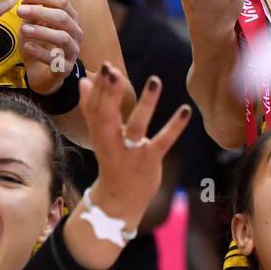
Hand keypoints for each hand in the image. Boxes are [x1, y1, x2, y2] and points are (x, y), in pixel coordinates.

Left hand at [16, 0, 83, 95]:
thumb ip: (31, 13)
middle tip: (20, 11)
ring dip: (42, 32)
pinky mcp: (65, 68)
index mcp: (69, 18)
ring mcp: (72, 51)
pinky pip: (55, 60)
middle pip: (63, 17)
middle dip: (40, 12)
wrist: (40, 72)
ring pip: (63, 38)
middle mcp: (75, 33)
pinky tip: (27, 47)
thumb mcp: (32, 25)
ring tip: (23, 30)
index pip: (62, 1)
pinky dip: (39, 52)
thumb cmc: (38, 44)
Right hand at [81, 63, 191, 229]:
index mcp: (99, 134)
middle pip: (106, 116)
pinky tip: (185, 110)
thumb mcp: (100, 136)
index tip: (105, 66)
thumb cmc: (113, 161)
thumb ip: (93, 110)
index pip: (94, 108)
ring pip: (136, 126)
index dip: (99, 88)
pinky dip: (174, 126)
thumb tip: (85, 83)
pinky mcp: (149, 161)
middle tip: (112, 69)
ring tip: (155, 80)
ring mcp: (130, 153)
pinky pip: (162, 142)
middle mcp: (111, 143)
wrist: (118, 202)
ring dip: (146, 103)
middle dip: (110, 92)